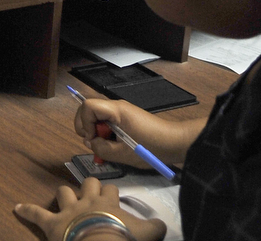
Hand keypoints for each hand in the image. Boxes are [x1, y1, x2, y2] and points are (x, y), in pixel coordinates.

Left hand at [14, 179, 165, 240]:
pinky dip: (26, 211)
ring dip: (64, 195)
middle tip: (91, 194)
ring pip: (64, 192)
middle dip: (89, 186)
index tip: (113, 198)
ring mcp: (68, 210)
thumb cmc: (123, 239)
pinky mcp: (52, 224)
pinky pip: (36, 214)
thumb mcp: (147, 234)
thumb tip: (162, 224)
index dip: (112, 193)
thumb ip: (155, 227)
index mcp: (108, 202)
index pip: (111, 189)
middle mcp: (87, 201)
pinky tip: (16, 208)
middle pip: (88, 183)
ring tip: (64, 198)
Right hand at [75, 98, 192, 167]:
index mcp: (116, 110)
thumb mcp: (123, 154)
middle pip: (89, 109)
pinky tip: (113, 145)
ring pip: (97, 116)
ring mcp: (121, 112)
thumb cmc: (151, 147)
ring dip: (95, 131)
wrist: (175, 143)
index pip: (87, 106)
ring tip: (106, 147)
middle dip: (86, 126)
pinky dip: (104, 133)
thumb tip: (90, 143)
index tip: (93, 139)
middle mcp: (116, 106)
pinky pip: (107, 121)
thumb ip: (101, 148)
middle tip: (94, 143)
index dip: (84, 123)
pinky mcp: (125, 118)